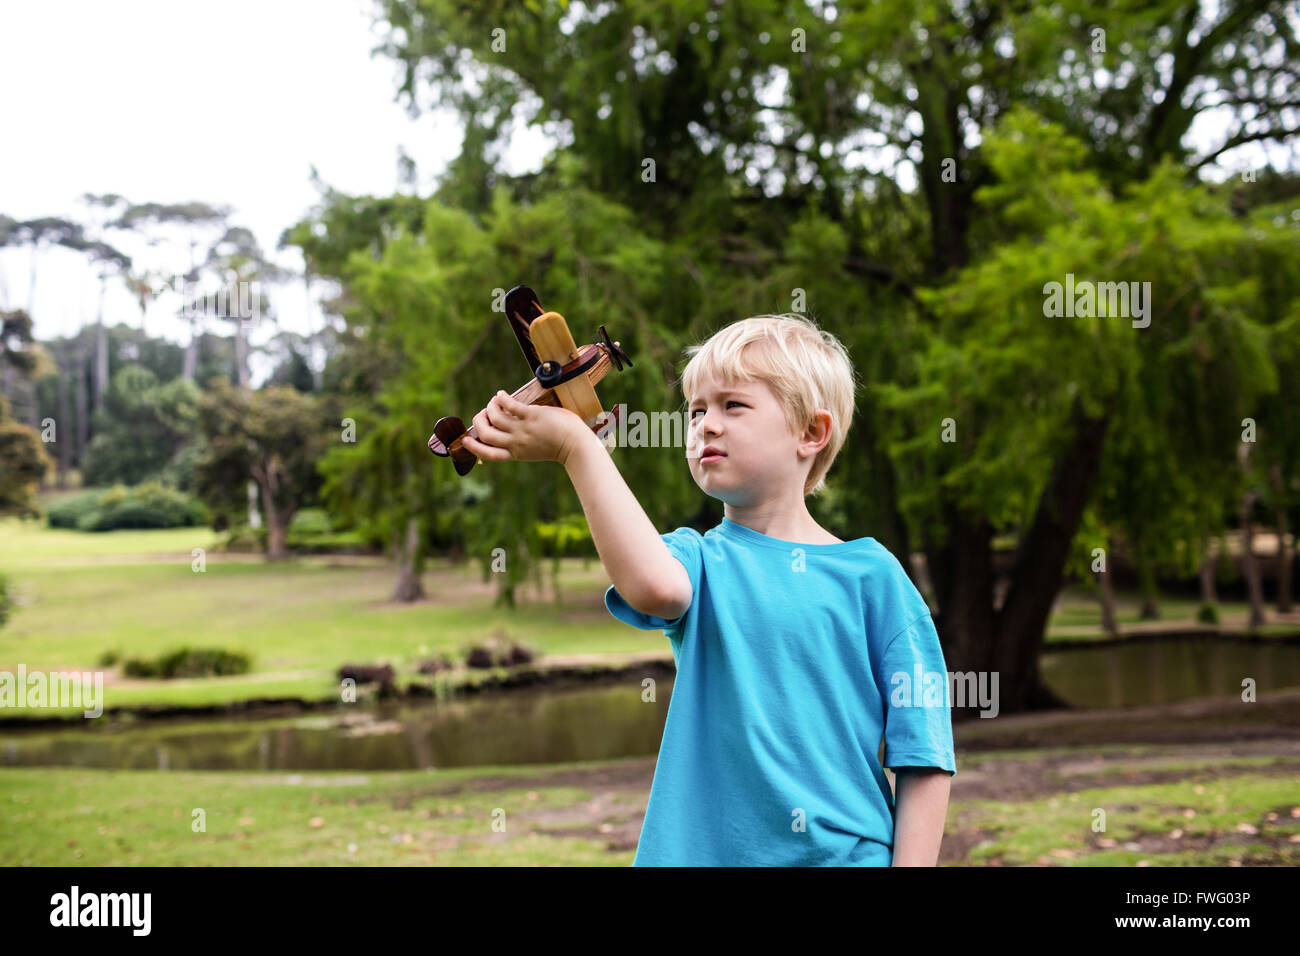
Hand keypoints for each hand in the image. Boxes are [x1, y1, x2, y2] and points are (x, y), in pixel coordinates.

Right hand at [461, 390, 585, 465]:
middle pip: (485, 434)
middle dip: (478, 422)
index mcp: (515, 454)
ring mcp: (522, 430)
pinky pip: (508, 405)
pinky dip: (500, 398)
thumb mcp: (534, 450)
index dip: (473, 447)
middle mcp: (515, 443)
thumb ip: (521, 445)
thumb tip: (509, 433)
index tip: (465, 440)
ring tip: (494, 401)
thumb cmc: (558, 445)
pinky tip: (501, 394)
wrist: (576, 445)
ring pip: (494, 417)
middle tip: (482, 414)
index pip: (488, 454)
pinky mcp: (531, 416)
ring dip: (490, 407)